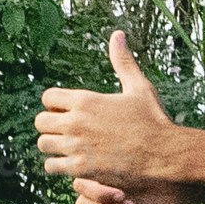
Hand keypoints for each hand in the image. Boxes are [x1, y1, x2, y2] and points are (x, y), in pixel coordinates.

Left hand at [35, 33, 194, 191]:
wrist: (164, 154)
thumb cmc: (153, 120)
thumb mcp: (138, 87)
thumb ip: (122, 62)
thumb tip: (117, 34)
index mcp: (86, 100)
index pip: (48, 97)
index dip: (55, 104)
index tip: (67, 110)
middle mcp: (76, 122)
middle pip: (40, 121)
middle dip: (50, 125)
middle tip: (65, 130)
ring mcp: (76, 146)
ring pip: (43, 145)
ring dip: (52, 146)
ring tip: (67, 147)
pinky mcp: (80, 168)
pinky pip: (51, 166)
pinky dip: (59, 166)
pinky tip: (73, 163)